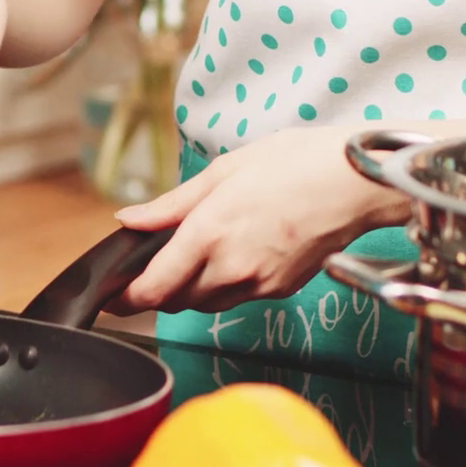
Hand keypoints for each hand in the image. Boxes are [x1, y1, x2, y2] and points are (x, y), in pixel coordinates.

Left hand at [108, 127, 409, 314]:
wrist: (354, 182)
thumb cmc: (295, 163)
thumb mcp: (224, 170)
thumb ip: (172, 204)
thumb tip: (130, 221)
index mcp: (210, 232)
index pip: (153, 287)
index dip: (126, 299)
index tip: (112, 296)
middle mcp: (231, 266)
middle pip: (175, 300)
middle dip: (157, 290)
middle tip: (149, 270)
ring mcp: (258, 282)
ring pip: (206, 303)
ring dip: (189, 290)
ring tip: (193, 257)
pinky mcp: (279, 290)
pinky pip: (237, 297)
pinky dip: (224, 285)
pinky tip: (233, 256)